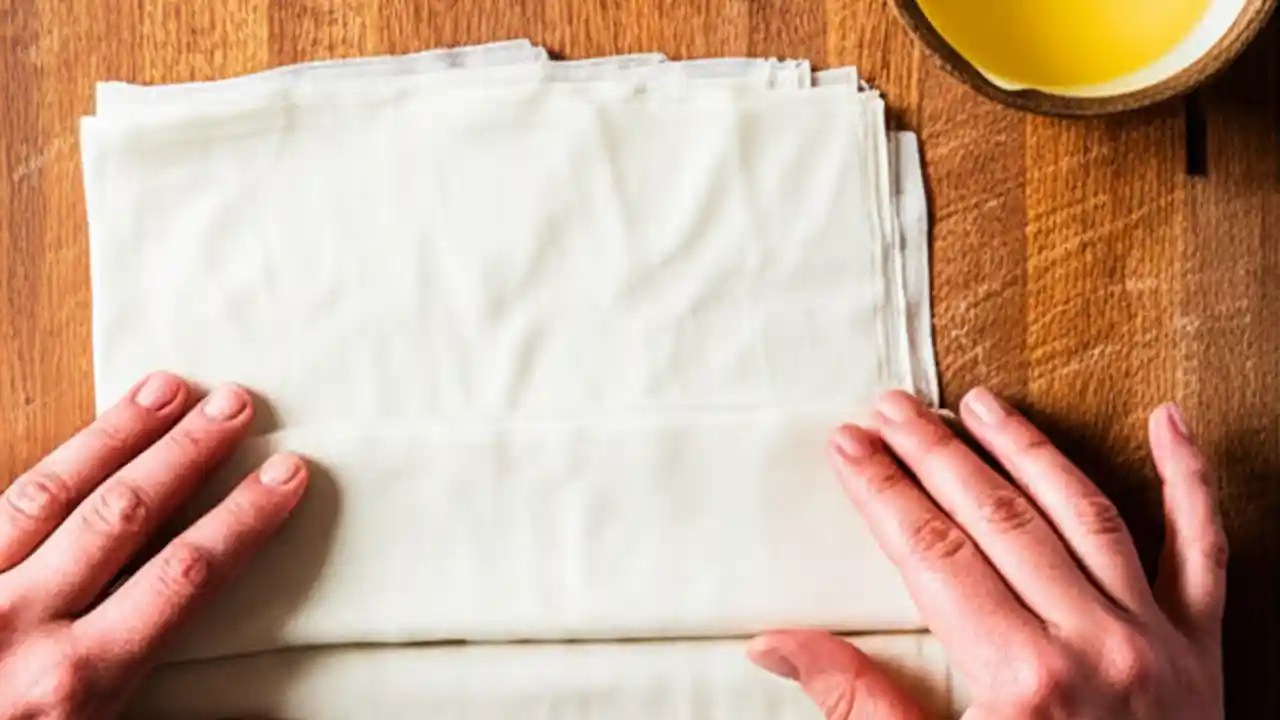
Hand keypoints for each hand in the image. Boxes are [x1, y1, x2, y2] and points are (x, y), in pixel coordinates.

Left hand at [0, 372, 307, 718]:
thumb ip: (167, 718)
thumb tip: (260, 707)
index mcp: (77, 682)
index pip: (184, 575)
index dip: (242, 519)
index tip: (285, 475)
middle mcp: (21, 626)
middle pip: (124, 514)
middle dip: (187, 453)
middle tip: (235, 404)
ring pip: (48, 493)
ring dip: (114, 435)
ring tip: (165, 389)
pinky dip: (37, 468)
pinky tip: (70, 443)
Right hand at [749, 389, 1225, 718]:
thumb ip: (857, 705)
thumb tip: (776, 644)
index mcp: (1020, 681)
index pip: (930, 551)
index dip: (882, 490)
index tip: (850, 446)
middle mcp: (1092, 644)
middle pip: (996, 517)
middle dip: (935, 453)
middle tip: (893, 406)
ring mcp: (1154, 641)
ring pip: (1085, 512)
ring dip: (1027, 448)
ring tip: (982, 404)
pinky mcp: (1202, 651)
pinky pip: (1205, 552)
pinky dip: (1191, 484)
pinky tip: (1169, 425)